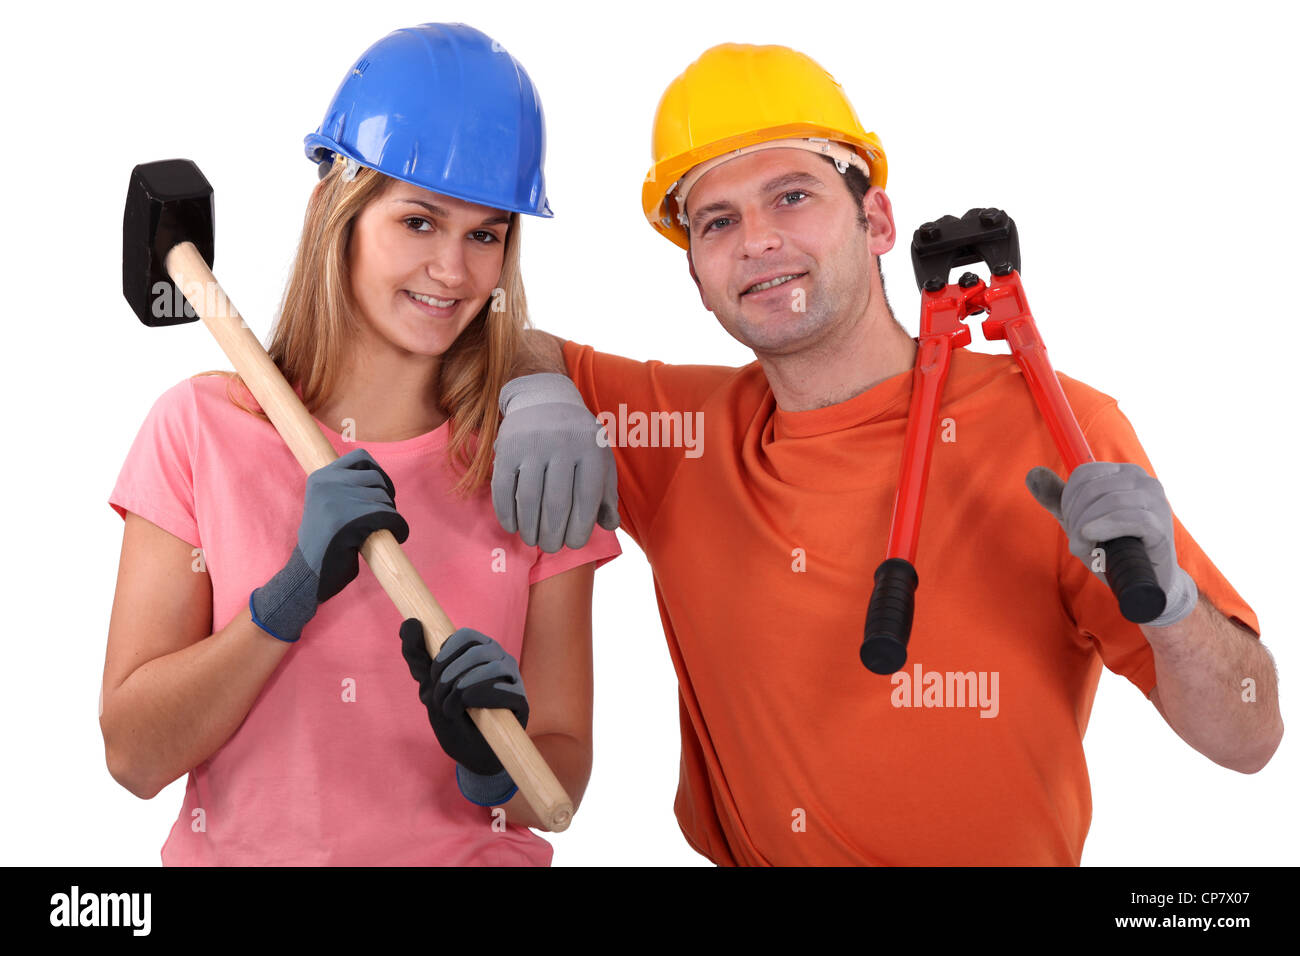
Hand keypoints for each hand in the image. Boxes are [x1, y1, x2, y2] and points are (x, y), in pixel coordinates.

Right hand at [250, 449, 408, 642]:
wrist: (309, 574)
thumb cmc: (323, 542)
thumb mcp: (325, 503)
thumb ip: (344, 486)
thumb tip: (378, 475)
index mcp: (320, 477)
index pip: (361, 457)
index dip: (378, 472)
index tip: (382, 489)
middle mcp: (328, 483)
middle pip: (376, 479)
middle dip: (386, 497)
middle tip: (381, 516)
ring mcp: (339, 501)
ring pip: (384, 498)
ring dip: (390, 514)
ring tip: (379, 529)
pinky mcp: (352, 521)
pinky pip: (390, 516)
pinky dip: (399, 527)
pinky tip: (394, 536)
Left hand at [399, 619, 528, 797]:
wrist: (470, 754)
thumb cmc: (453, 717)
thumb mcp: (430, 688)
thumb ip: (418, 657)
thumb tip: (408, 623)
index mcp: (480, 650)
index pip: (466, 635)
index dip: (446, 654)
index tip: (435, 674)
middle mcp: (500, 659)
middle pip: (477, 651)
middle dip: (450, 676)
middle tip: (441, 698)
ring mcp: (513, 679)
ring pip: (491, 668)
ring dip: (463, 689)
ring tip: (452, 708)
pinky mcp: (521, 702)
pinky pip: (504, 691)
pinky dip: (481, 699)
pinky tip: (472, 711)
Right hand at [491, 373, 618, 552]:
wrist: (544, 399)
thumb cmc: (578, 439)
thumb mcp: (600, 458)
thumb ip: (606, 493)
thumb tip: (609, 526)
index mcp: (590, 449)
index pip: (586, 499)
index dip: (580, 528)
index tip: (574, 544)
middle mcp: (562, 445)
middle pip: (556, 503)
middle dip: (553, 533)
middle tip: (551, 547)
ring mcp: (532, 445)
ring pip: (528, 498)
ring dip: (529, 527)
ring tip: (533, 540)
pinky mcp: (507, 448)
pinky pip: (503, 487)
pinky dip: (506, 512)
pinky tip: (512, 527)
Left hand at [1025, 462, 1196, 625]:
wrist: (1142, 578)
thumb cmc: (1111, 545)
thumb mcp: (1079, 519)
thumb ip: (1057, 498)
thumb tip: (1032, 473)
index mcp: (1125, 473)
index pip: (1084, 474)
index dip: (1068, 499)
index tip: (1070, 522)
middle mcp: (1144, 481)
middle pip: (1093, 489)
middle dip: (1076, 516)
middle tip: (1076, 540)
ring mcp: (1156, 502)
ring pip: (1109, 503)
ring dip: (1086, 528)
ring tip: (1084, 547)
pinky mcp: (1160, 525)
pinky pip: (1127, 519)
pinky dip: (1103, 529)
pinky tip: (1092, 539)